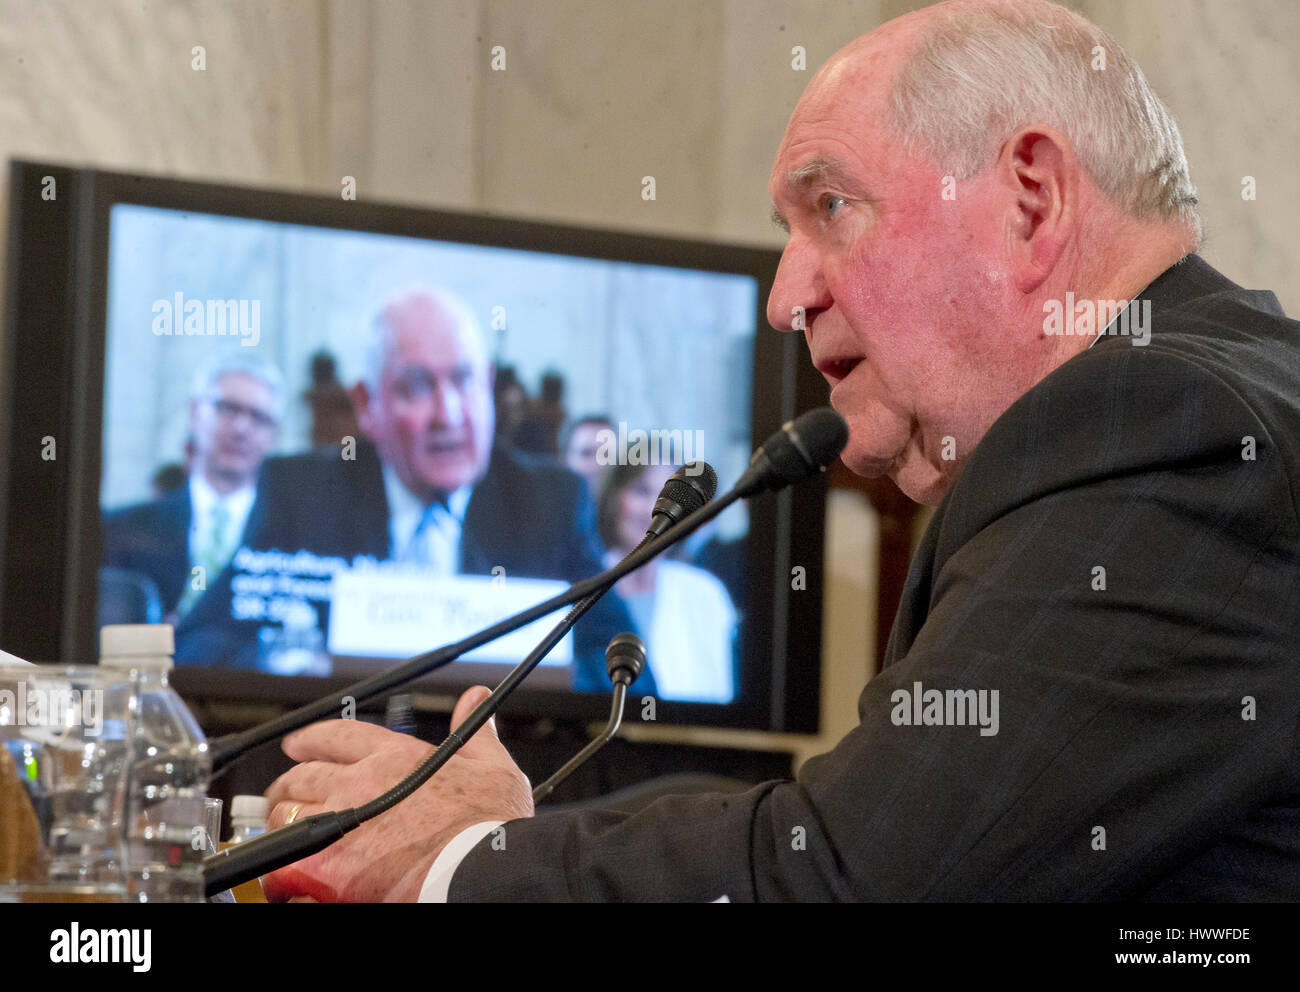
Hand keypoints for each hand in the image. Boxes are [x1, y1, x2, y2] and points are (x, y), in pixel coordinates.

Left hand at [261, 685, 533, 901]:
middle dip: (288, 785)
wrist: (482, 871)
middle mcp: (362, 782)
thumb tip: (474, 700)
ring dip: (282, 824)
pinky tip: (285, 881)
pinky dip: (280, 874)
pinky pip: (282, 865)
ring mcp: (339, 821)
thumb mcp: (493, 768)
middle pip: (302, 775)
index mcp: (398, 756)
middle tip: (285, 796)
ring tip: (283, 836)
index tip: (297, 746)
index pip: (338, 735)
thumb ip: (475, 733)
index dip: (310, 739)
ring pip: (286, 815)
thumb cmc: (490, 827)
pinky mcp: (327, 865)